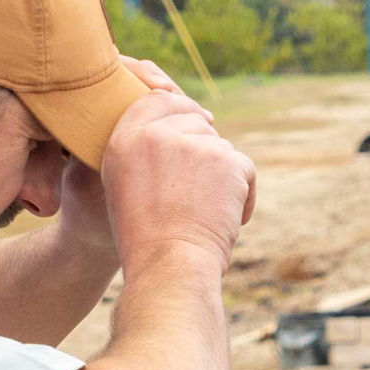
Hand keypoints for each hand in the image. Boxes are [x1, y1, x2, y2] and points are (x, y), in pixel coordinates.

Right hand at [98, 72, 256, 266]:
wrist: (170, 268)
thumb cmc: (147, 241)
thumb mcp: (124, 187)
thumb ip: (143, 150)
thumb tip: (185, 122)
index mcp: (124, 139)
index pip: (158, 100)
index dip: (180, 109)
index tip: (194, 126)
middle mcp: (155, 134)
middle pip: (195, 120)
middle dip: (204, 151)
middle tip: (196, 196)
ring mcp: (192, 144)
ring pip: (221, 147)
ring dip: (222, 177)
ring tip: (204, 213)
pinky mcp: (225, 159)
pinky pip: (245, 167)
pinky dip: (244, 196)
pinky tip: (226, 220)